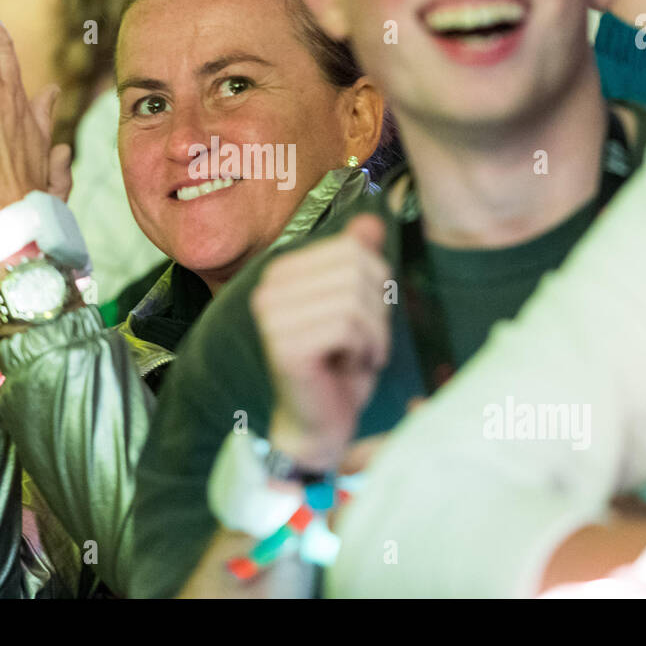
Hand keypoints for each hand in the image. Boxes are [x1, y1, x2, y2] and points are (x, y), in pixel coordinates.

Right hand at [252, 214, 391, 470]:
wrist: (318, 425)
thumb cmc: (338, 366)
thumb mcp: (357, 307)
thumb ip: (360, 262)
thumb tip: (370, 220)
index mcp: (283, 271)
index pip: (352, 248)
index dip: (375, 284)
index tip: (363, 319)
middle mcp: (269, 288)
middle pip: (356, 270)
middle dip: (376, 311)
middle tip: (363, 343)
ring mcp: (272, 317)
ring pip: (355, 299)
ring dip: (372, 335)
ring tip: (357, 357)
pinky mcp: (284, 345)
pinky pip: (348, 327)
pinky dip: (364, 350)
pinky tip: (349, 367)